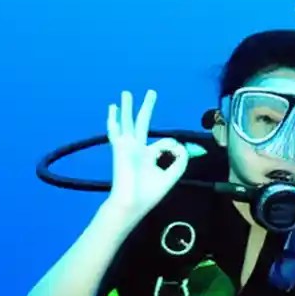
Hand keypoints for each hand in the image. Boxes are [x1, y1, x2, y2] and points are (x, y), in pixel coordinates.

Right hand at [106, 89, 205, 220]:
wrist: (131, 203)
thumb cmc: (149, 194)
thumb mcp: (171, 176)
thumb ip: (180, 161)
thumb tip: (181, 147)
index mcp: (149, 155)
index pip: (165, 143)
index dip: (174, 147)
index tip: (177, 153)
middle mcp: (138, 148)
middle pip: (143, 123)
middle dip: (147, 107)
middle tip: (152, 92)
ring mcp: (128, 147)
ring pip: (128, 122)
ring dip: (127, 107)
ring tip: (126, 93)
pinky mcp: (120, 148)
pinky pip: (115, 131)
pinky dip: (113, 120)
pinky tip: (113, 108)